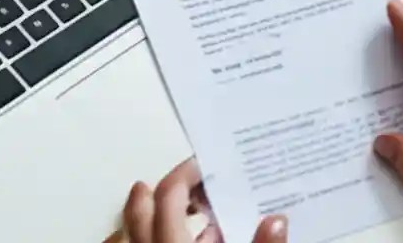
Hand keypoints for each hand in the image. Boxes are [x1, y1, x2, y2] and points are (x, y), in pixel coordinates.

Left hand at [111, 158, 287, 242]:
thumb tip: (276, 220)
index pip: (170, 198)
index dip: (184, 176)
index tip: (202, 166)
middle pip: (139, 214)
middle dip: (151, 192)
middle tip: (167, 178)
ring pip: (126, 236)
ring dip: (137, 219)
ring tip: (150, 205)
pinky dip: (132, 242)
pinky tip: (148, 240)